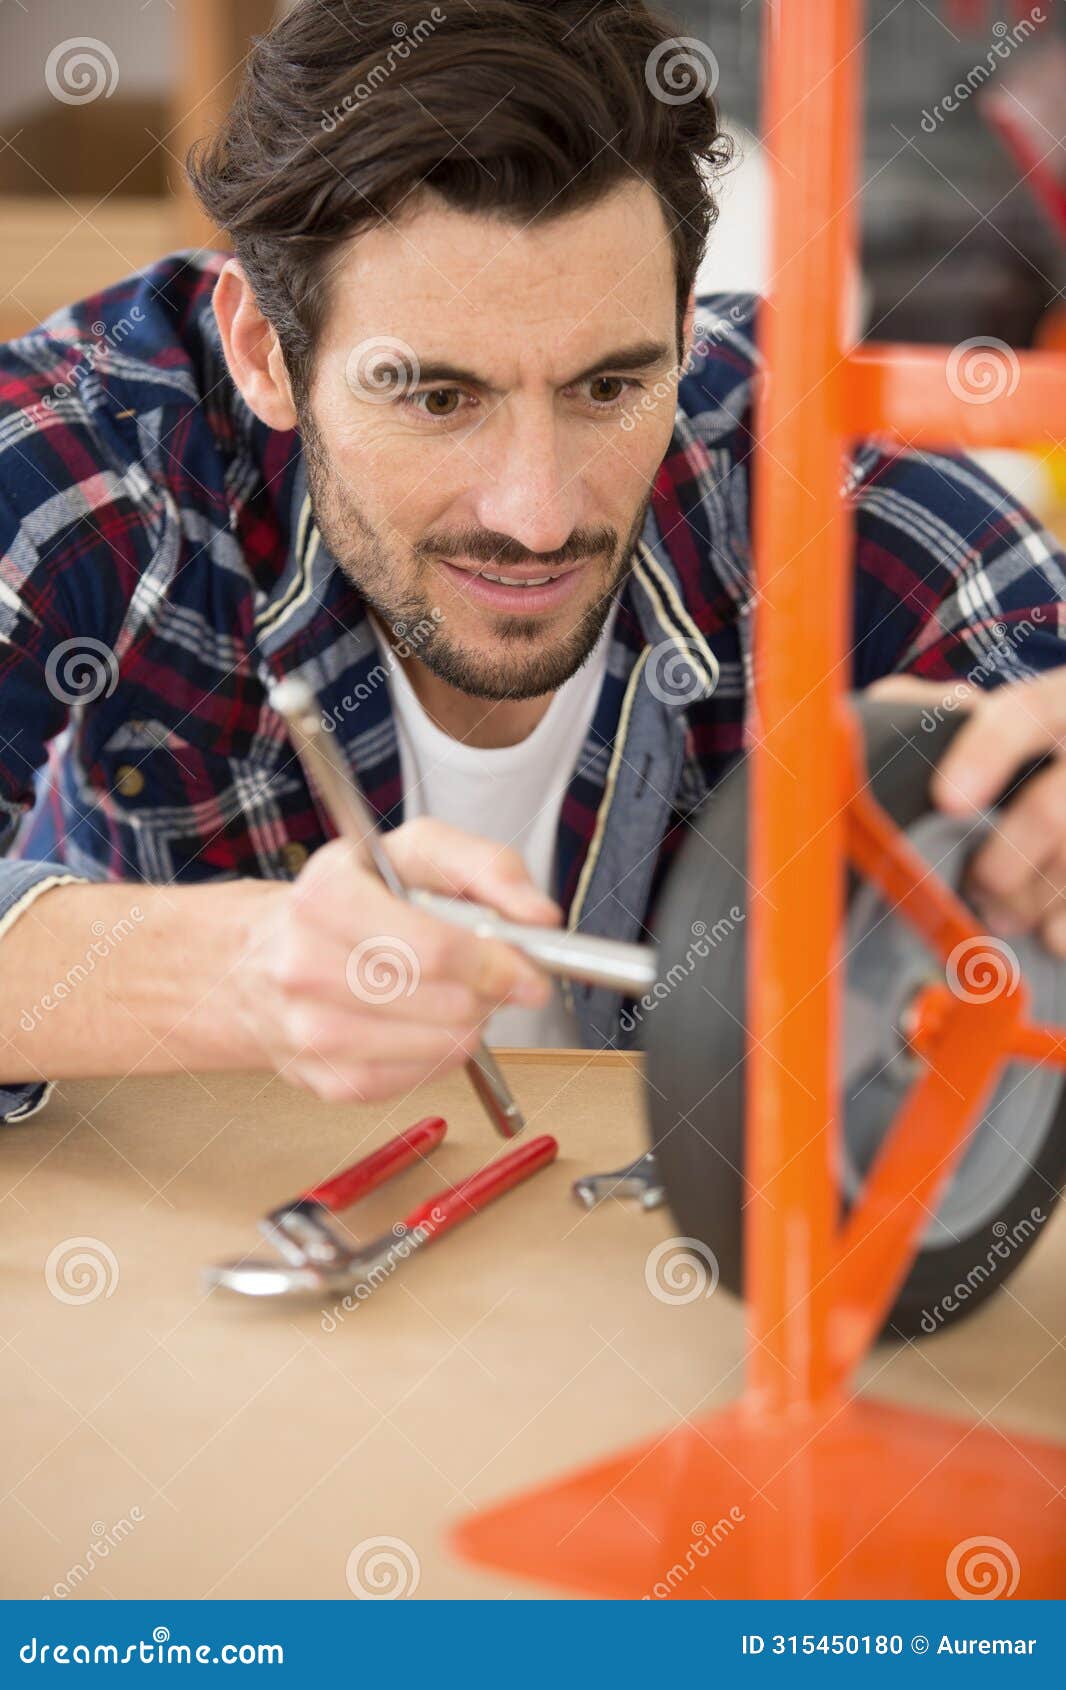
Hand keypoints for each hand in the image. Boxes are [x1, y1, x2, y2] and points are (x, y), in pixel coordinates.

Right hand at [237, 817, 559, 1100]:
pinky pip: (419, 1079)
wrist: (258, 957)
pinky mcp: (324, 1080)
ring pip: (441, 1046)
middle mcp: (305, 965)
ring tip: (457, 996)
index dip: (497, 962)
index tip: (529, 966)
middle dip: (489, 992)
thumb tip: (540, 917)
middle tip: (494, 977)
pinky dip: (442, 1054)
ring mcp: (309, 1031)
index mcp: (326, 897)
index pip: (434, 948)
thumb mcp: (411, 851)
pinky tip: (430, 1025)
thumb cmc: (349, 898)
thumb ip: (486, 865)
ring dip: (470, 1023)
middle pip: (445, 1002)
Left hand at [868, 670, 1065, 955]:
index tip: (946, 801)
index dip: (987, 754)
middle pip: (1055, 811)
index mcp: (1065, 700)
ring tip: (1001, 918)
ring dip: (1036, 903)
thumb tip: (889, 705)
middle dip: (1004, 865)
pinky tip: (1053, 938)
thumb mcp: (1010, 710)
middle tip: (975, 889)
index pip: (1029, 714)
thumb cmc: (1048, 739)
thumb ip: (944, 708)